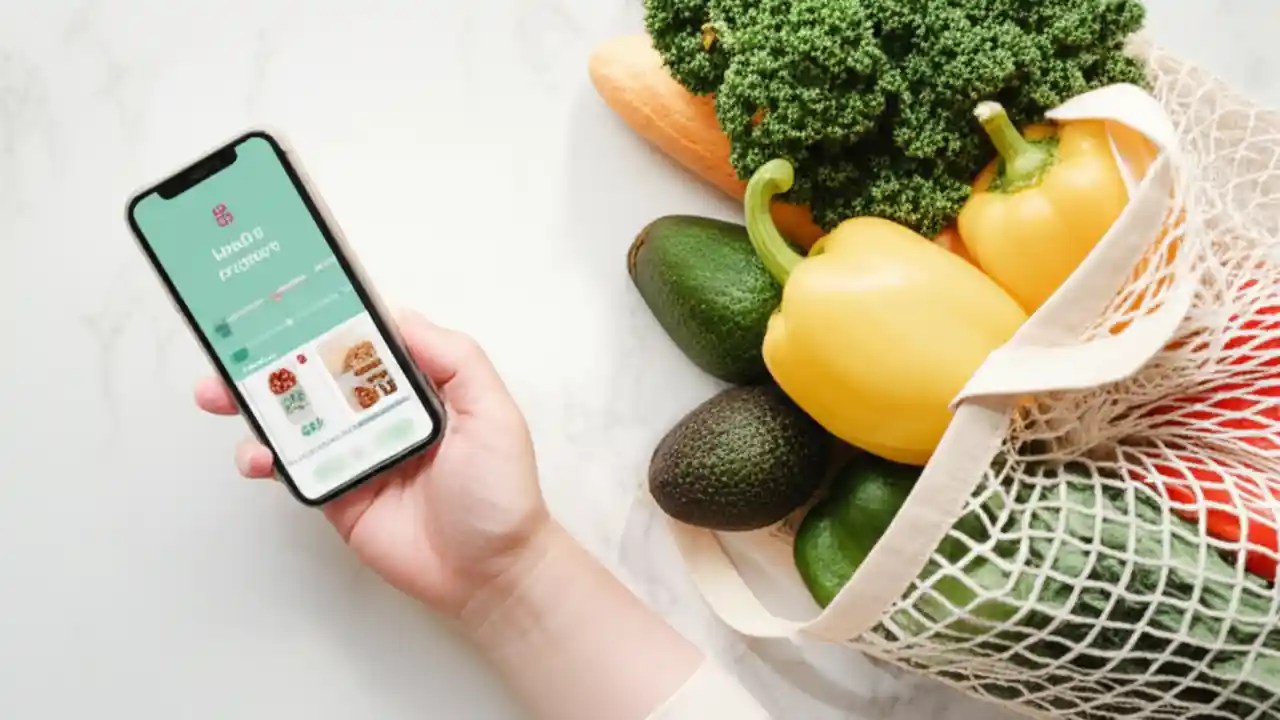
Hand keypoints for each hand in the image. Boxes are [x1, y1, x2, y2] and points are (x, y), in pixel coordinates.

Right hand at [194, 310, 552, 620]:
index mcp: (417, 388)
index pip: (365, 344)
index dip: (328, 322)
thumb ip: (453, 359)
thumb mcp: (491, 411)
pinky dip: (265, 458)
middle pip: (318, 376)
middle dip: (271, 358)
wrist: (490, 573)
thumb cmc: (501, 492)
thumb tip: (402, 316)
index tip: (286, 302)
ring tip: (220, 394)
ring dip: (253, 404)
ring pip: (295, 419)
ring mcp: (355, 454)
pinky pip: (293, 469)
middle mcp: (381, 415)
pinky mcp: (337, 494)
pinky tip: (256, 454)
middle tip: (230, 344)